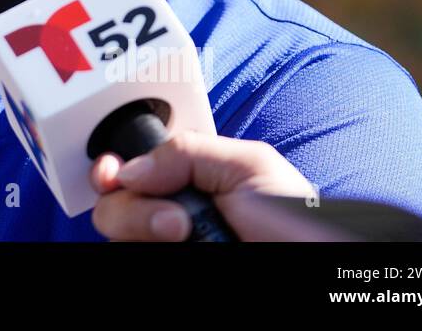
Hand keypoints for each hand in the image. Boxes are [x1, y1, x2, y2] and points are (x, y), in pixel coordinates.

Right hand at [90, 129, 318, 240]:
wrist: (311, 261)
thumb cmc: (296, 223)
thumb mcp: (249, 165)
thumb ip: (187, 150)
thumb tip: (130, 169)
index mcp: (189, 179)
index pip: (128, 169)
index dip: (111, 170)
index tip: (111, 176)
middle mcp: (171, 213)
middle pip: (113, 205)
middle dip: (133, 209)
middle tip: (176, 223)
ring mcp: (167, 246)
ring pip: (119, 238)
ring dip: (143, 233)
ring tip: (189, 239)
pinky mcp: (168, 270)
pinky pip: (134, 262)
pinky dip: (147, 250)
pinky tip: (184, 250)